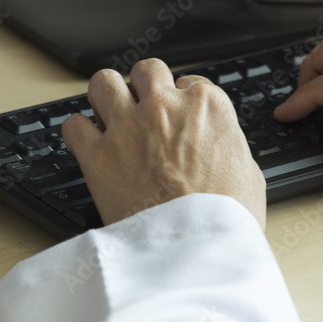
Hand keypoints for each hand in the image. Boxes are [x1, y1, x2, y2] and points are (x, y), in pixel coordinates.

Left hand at [61, 58, 266, 229]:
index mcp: (206, 106)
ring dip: (106, 96)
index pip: (188, 82)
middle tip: (142, 109)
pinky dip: (78, 133)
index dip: (180, 100)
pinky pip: (73, 125)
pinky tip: (88, 143)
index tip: (176, 116)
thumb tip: (219, 144)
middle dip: (143, 87)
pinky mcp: (97, 155)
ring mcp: (128, 127)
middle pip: (145, 70)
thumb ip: (227, 144)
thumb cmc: (227, 219)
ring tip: (109, 115)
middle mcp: (164, 107)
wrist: (198, 250)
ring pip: (104, 82)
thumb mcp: (249, 173)